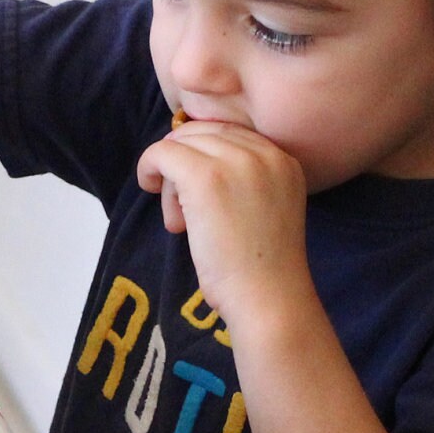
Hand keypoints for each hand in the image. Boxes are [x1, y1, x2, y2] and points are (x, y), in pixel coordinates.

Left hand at [136, 118, 312, 325]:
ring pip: (182, 144)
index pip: (229, 135)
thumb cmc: (260, 269)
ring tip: (180, 221)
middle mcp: (264, 153)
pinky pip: (162, 153)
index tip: (194, 194)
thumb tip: (188, 162)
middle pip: (204, 134)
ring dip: (170, 178)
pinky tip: (149, 188)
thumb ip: (242, 181)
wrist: (268, 298)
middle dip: (184, 166)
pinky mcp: (203, 176)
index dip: (201, 157)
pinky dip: (149, 167)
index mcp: (284, 160)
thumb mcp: (264, 209)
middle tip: (182, 211)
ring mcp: (235, 161)